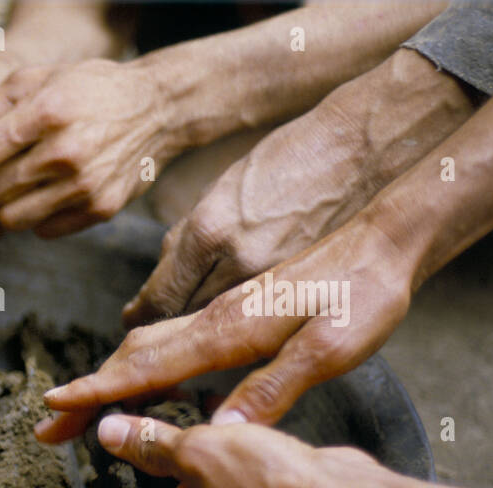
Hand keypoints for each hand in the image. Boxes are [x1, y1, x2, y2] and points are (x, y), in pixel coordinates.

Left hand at [0, 1, 126, 261]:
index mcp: (48, 113)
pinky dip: (36, 216)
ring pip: (11, 219)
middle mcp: (67, 153)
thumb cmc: (88, 92)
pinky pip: (42, 230)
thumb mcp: (38, 78)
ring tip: (17, 181)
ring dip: (5, 204)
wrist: (156, 110)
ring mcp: (85, 187)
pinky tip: (47, 191)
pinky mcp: (99, 211)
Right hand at [36, 217, 413, 442]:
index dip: (97, 390)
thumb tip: (217, 433)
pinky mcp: (232, 311)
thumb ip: (272, 390)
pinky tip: (141, 380)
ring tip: (78, 411)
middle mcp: (211, 320)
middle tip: (48, 428)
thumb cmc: (362, 295)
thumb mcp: (329, 350)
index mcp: (226, 332)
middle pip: (131, 358)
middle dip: (85, 395)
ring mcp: (218, 312)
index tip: (55, 406)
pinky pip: (167, 340)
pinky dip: (138, 365)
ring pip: (145, 346)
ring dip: (106, 380)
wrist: (384, 241)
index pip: (146, 366)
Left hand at [123, 48, 474, 324]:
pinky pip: (258, 318)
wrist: (360, 148)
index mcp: (208, 230)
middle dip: (163, 327)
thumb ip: (188, 237)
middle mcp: (237, 259)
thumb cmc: (288, 160)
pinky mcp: (304, 285)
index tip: (132, 320)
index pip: (161, 296)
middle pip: (184, 316)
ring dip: (199, 330)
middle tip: (150, 335)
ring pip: (221, 323)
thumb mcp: (222, 190)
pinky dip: (240, 324)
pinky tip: (234, 324)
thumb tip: (161, 278)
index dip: (141, 315)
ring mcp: (274, 277)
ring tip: (185, 335)